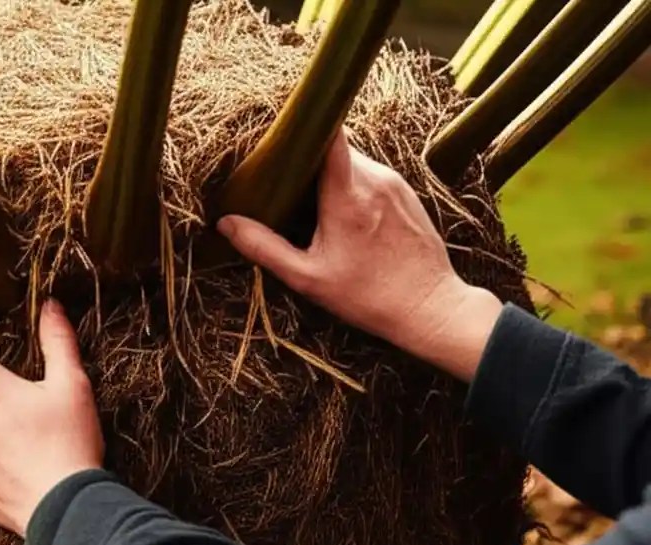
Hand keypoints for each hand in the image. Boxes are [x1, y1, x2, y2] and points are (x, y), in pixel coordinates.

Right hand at [217, 130, 503, 381]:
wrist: (429, 307)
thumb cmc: (367, 296)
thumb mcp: (307, 277)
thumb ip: (264, 247)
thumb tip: (226, 224)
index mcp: (346, 194)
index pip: (329, 135)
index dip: (305, 125)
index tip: (280, 132)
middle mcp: (374, 179)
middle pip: (335, 148)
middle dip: (309, 160)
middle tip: (284, 181)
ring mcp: (394, 183)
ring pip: (353, 161)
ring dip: (330, 174)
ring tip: (310, 201)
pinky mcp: (406, 193)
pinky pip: (370, 175)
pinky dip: (351, 185)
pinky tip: (342, 217)